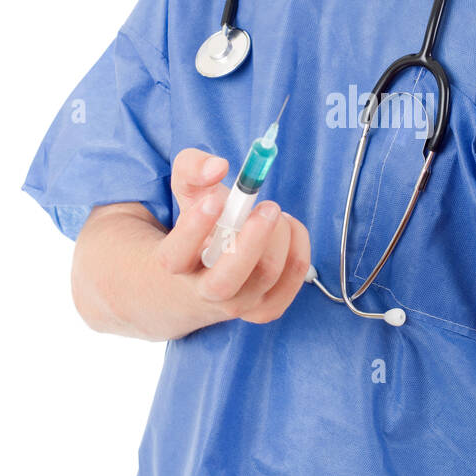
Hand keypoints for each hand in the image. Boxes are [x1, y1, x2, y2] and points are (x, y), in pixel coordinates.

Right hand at [155, 147, 310, 328]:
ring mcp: (237, 306)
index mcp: (175, 265)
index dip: (196, 228)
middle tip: (267, 208)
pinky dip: (299, 246)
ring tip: (273, 212)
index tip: (216, 199)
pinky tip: (289, 228)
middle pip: (225, 281)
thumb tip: (218, 167)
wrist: (203, 278)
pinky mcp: (266, 309)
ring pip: (265, 274)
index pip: (177, 256)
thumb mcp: (187, 194)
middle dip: (251, 241)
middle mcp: (203, 293)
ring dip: (279, 235)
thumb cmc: (198, 228)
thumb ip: (192, 169)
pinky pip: (291, 278)